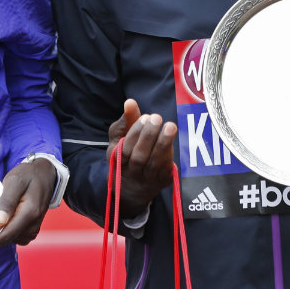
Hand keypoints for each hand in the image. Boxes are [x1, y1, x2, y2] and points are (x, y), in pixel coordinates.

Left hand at [0, 159, 55, 247]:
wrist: (45, 174)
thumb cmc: (28, 175)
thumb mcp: (15, 181)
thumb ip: (7, 201)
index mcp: (30, 213)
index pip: (6, 236)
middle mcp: (33, 224)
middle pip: (7, 240)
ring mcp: (34, 228)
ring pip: (11, 240)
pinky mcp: (32, 229)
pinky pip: (16, 238)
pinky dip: (7, 232)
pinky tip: (2, 221)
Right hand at [107, 99, 176, 219]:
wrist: (134, 186)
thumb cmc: (126, 153)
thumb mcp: (120, 138)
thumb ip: (126, 121)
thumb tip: (130, 102)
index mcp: (117, 161)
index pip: (124, 149)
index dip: (134, 133)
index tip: (145, 116)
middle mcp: (131, 173)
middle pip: (139, 157)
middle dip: (148, 136)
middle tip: (157, 117)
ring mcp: (147, 180)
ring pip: (154, 164)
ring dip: (163, 144)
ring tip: (170, 126)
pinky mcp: (162, 182)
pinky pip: (166, 169)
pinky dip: (169, 154)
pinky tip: (171, 140)